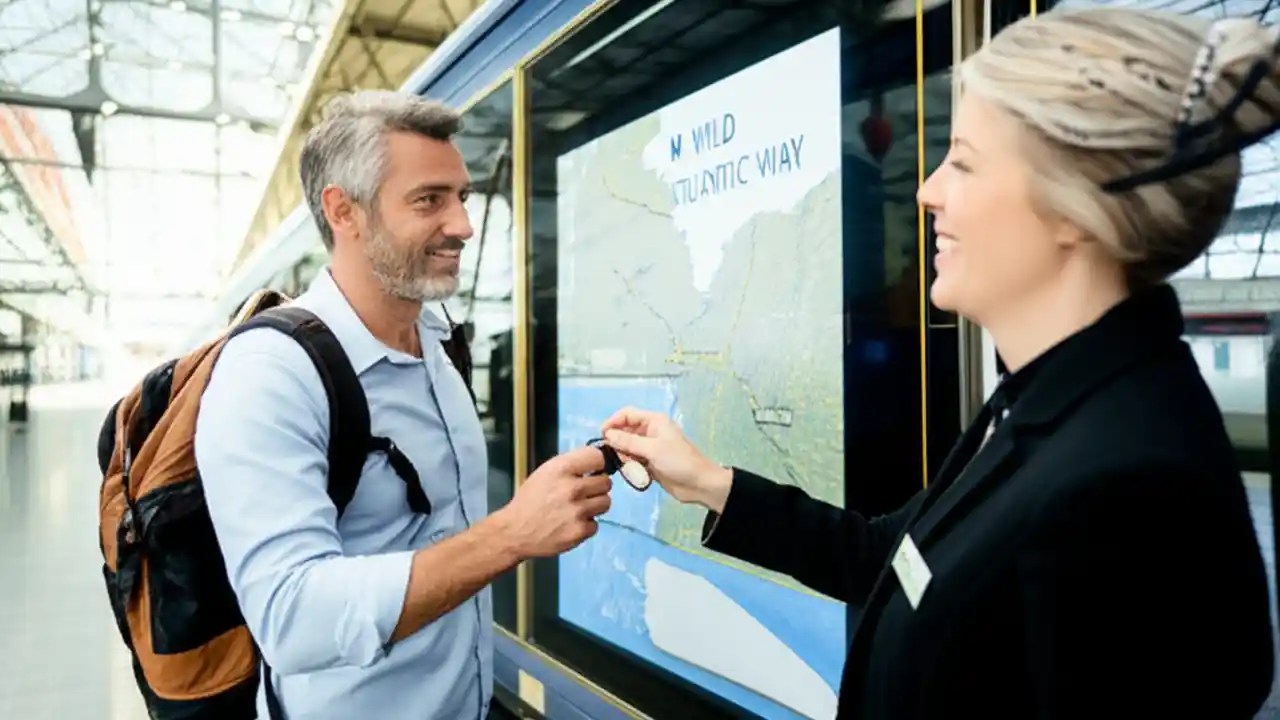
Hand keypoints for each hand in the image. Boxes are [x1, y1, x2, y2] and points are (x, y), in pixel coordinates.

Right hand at [496, 446, 612, 558]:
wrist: (515, 531)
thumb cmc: (530, 500)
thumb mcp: (545, 472)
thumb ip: (571, 465)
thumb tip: (599, 460)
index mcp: (561, 468)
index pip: (598, 457)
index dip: (597, 464)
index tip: (593, 470)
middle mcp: (572, 487)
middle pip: (606, 482)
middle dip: (596, 487)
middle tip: (583, 493)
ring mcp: (577, 510)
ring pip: (606, 502)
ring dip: (594, 506)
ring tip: (577, 509)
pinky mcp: (580, 531)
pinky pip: (595, 524)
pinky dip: (585, 526)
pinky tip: (571, 524)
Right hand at [601, 407, 731, 512]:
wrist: (699, 484)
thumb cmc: (679, 461)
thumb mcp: (653, 449)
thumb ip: (629, 442)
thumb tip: (607, 434)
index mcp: (654, 421)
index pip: (627, 415)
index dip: (613, 422)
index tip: (602, 436)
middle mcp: (650, 432)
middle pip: (625, 432)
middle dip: (617, 442)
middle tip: (614, 456)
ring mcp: (649, 448)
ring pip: (627, 448)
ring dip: (623, 456)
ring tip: (627, 466)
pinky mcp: (649, 463)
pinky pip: (633, 461)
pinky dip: (630, 466)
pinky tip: (632, 473)